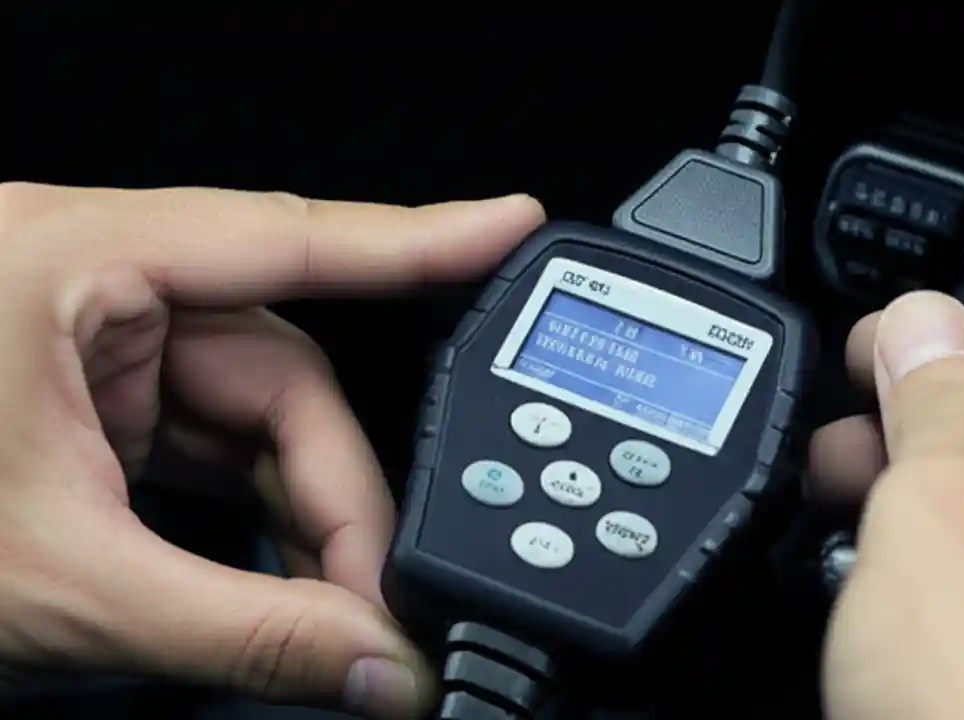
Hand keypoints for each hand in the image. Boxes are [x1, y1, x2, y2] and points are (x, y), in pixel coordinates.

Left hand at [0, 182, 543, 716]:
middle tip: (379, 601)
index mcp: (68, 266)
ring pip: (258, 415)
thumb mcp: (68, 589)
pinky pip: (215, 442)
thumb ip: (244, 632)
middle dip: (341, 491)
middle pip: (283, 368)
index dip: (416, 237)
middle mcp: (90, 285)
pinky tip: (280, 575)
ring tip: (329, 606)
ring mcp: (93, 345)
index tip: (509, 226)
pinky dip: (258, 512)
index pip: (285, 239)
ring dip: (305, 512)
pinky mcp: (94, 401)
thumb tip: (374, 665)